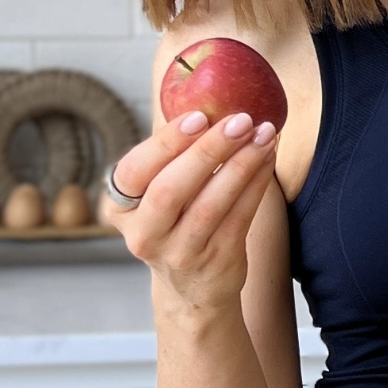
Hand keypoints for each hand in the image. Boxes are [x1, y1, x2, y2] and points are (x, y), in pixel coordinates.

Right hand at [99, 109, 279, 319]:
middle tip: (240, 120)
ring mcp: (179, 254)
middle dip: (208, 151)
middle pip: (171, 190)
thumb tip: (211, 99)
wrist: (191, 288)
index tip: (198, 116)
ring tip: (264, 134)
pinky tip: (267, 157)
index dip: (165, 144)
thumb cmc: (175, 221)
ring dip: (241, 165)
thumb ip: (172, 156)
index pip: (134, 172)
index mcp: (120, 210)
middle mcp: (144, 236)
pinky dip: (256, 184)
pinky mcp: (215, 263)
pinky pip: (239, 217)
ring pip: (211, 205)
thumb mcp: (156, 194)